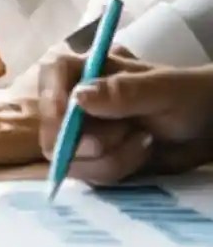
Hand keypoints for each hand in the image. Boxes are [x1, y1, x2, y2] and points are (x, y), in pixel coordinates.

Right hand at [38, 47, 212, 183]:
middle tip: (125, 136)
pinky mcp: (94, 160)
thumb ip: (124, 92)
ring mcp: (84, 133)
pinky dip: (116, 170)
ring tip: (144, 141)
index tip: (66, 117)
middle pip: (51, 126)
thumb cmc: (190, 97)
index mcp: (90, 71)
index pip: (52, 73)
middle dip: (84, 141)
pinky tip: (142, 154)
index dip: (50, 95)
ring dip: (109, 158)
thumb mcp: (164, 90)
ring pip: (69, 157)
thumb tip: (78, 97)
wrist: (210, 129)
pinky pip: (89, 174)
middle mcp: (78, 101)